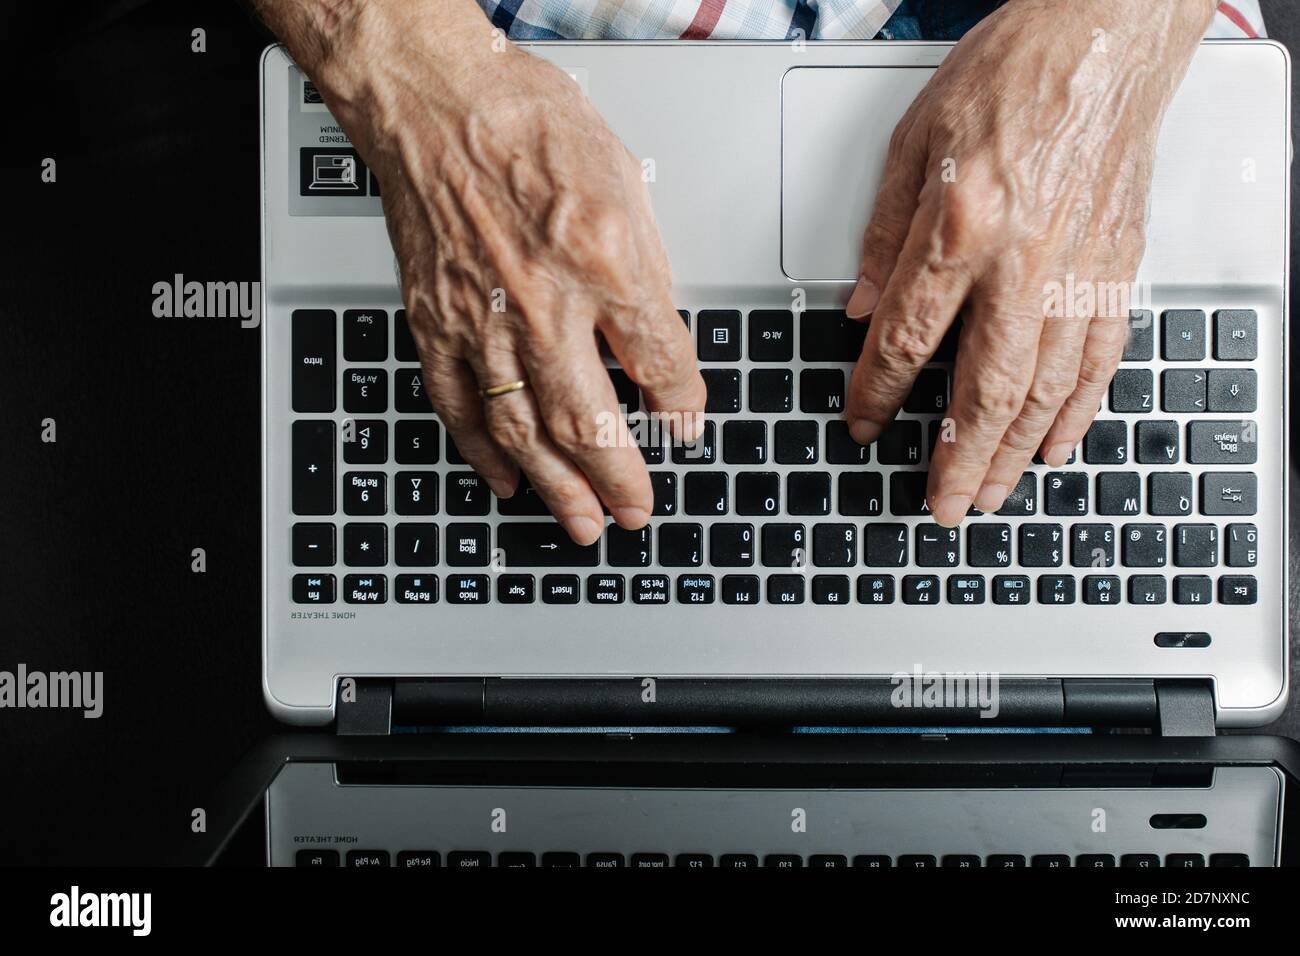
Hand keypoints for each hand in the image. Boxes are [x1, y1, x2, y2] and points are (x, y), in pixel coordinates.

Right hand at [258, 0, 705, 543]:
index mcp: (604, 261)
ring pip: (525, 429)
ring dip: (558, 486)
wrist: (435, 102)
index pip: (659, 363)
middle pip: (591, 418)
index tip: (684, 429)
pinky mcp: (436, 323)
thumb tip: (660, 341)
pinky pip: (461, 405)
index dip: (681, 408)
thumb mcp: (625, 182)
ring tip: (581, 523)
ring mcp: (482, 320)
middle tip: (635, 513)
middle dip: (619, 478)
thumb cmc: (526, 125)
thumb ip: (646, 271)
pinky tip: (507, 479)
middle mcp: (543, 302)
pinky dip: (484, 451)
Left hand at [843, 0, 1216, 525]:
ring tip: (990, 493)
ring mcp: (1078, 271)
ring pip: (1046, 388)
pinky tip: (1057, 442)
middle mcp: (1023, 261)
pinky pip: (1099, 359)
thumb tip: (866, 310)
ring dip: (1014, 452)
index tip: (862, 425)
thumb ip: (886, 238)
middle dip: (958, 459)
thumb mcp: (915, 145)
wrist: (1104, 36)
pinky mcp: (1116, 269)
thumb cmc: (1012, 75)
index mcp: (962, 228)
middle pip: (985, 388)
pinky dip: (1077, 410)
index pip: (908, 339)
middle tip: (941, 505)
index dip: (878, 393)